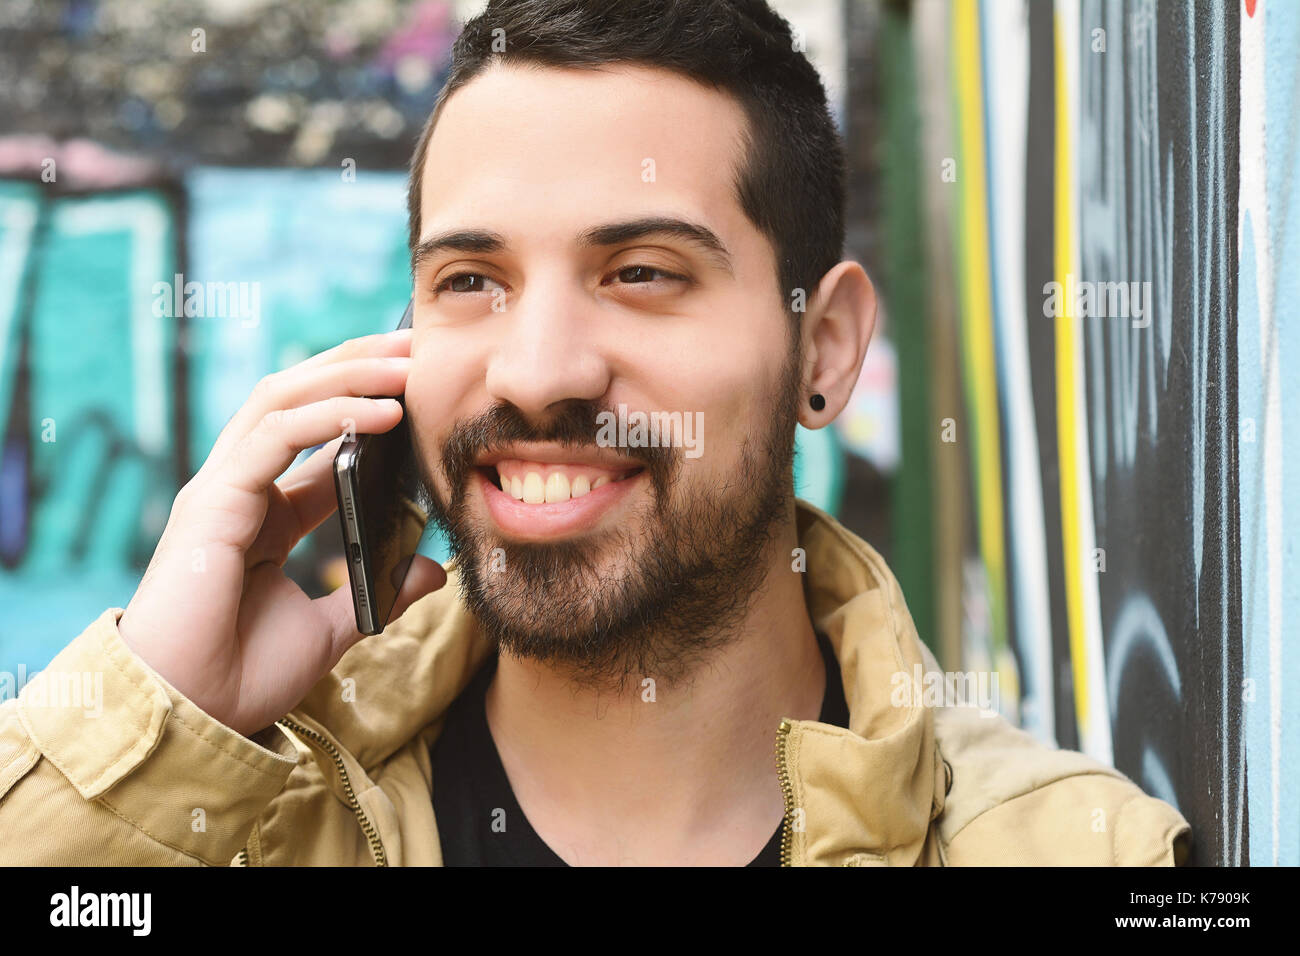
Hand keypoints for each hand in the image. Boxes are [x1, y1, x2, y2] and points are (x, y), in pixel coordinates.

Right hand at [117, 328, 446, 736]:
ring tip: (407, 363)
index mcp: (266, 513)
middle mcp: (241, 488)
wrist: (191, 715)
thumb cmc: (243, 676)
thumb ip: (377, 592)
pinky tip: (383, 412)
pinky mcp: (214, 499)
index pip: (318, 436)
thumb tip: (432, 569)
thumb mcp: (333, 628)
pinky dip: (331, 414)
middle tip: (417, 347)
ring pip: (284, 399)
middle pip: (298, 399)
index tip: (422, 388)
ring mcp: (223, 488)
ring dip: (348, 373)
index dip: (367, 404)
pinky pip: (276, 435)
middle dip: (356, 364)